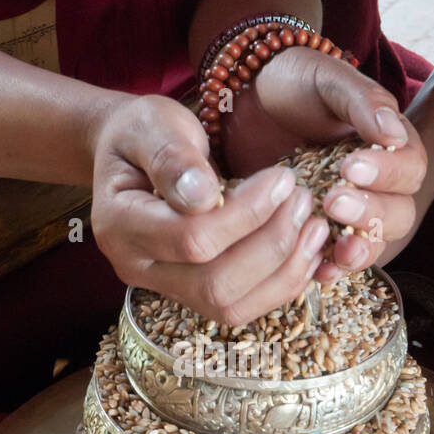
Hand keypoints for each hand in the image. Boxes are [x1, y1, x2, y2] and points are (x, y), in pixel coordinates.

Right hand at [90, 95, 329, 323]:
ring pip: (230, 306)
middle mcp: (137, 268)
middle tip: (303, 201)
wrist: (134, 154)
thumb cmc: (143, 134)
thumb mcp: (152, 125)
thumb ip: (172, 156)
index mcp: (119, 224)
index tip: (283, 178)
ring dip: (283, 271)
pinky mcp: (193, 294)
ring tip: (313, 226)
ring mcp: (165, 288)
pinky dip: (281, 284)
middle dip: (271, 246)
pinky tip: (306, 250)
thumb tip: (203, 195)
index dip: (246, 215)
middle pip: (213, 285)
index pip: (191, 239)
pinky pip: (241, 308)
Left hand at [220, 47, 427, 281]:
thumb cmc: (293, 85)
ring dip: (360, 249)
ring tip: (338, 249)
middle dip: (371, 212)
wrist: (245, 101)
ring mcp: (349, 214)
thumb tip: (393, 133)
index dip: (388, 173)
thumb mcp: (327, 80)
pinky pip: (336, 262)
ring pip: (374, 243)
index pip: (410, 168)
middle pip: (399, 213)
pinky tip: (318, 271)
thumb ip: (363, 101)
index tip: (351, 166)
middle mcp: (377, 185)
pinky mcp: (318, 234)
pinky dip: (331, 270)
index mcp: (390, 146)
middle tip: (335, 201)